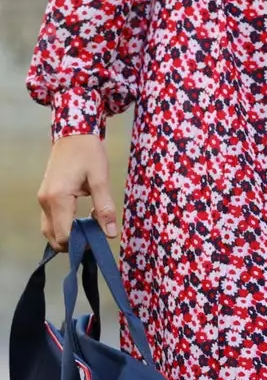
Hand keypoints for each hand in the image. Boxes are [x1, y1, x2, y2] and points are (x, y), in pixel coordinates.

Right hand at [38, 133, 114, 251]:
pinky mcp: (45, 196)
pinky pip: (51, 219)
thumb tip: (110, 234)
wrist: (74, 134)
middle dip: (72, 244)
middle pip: (53, 237)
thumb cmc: (88, 154)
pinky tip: (82, 222)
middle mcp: (45, 201)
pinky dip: (64, 226)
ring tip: (90, 231)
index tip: (97, 243)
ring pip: (50, 229)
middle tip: (94, 240)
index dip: (79, 245)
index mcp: (58, 198)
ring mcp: (43, 198)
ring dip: (67, 236)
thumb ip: (105, 208)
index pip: (63, 236)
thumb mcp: (101, 180)